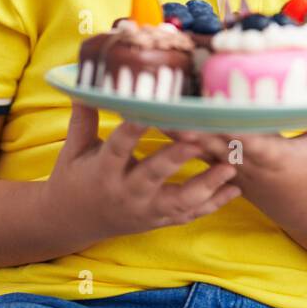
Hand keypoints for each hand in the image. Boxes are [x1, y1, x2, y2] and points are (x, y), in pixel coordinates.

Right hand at [48, 102, 240, 246]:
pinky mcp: (157, 220)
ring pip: (178, 201)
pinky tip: (234, 188)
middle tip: (199, 139)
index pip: (118, 147)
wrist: (71, 222)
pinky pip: (188, 215)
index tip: (148, 111)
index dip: (133, 129)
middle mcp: (125, 192)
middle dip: (176, 158)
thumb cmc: (73, 178)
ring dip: (206, 185)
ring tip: (230, 167)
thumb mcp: (74, 149)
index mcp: (103, 171)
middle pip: (152, 175)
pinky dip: (213, 204)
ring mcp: (144, 210)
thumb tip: (83, 84)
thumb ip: (83, 118)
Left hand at [161, 102, 306, 232]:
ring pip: (193, 146)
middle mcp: (242, 161)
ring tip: (145, 103)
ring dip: (171, 128)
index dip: (221, 125)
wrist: (299, 212)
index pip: (241, 138)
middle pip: (209, 139)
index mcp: (268, 154)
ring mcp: (227, 166)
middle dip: (185, 123)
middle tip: (159, 97)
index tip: (202, 108)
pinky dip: (175, 135)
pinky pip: (192, 150)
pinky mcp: (218, 166)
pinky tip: (152, 115)